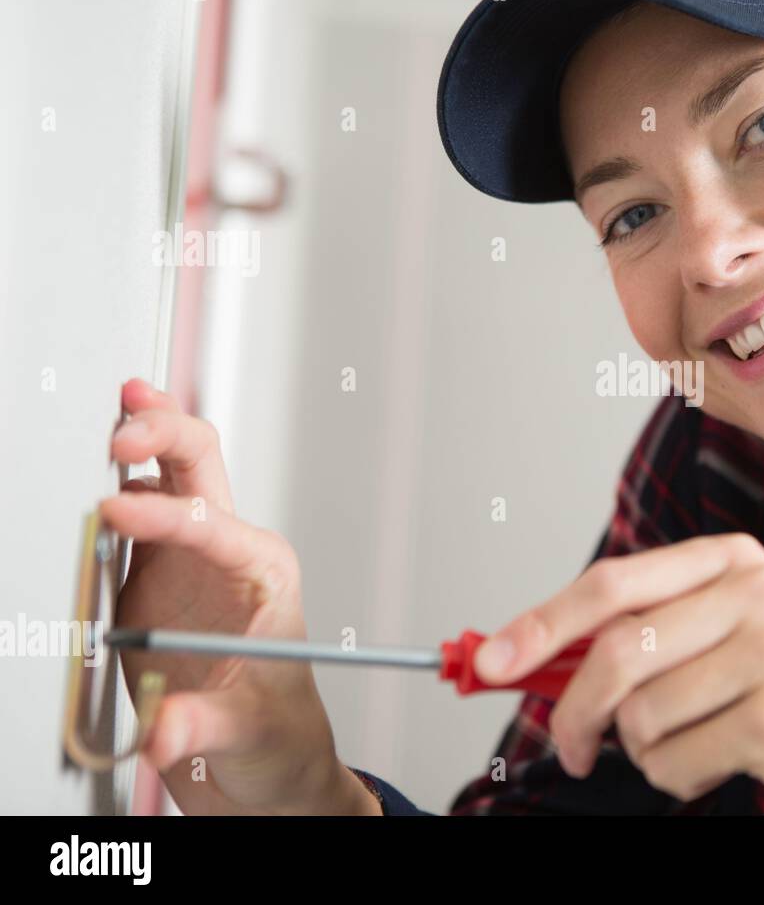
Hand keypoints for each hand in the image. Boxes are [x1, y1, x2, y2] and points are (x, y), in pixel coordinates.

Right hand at [99, 379, 375, 814]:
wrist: (265, 756)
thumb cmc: (276, 732)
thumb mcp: (247, 732)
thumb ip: (202, 726)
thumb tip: (162, 730)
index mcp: (262, 572)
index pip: (213, 526)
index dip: (164, 515)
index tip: (117, 514)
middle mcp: (226, 552)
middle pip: (199, 467)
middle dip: (164, 433)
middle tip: (122, 424)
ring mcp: (185, 558)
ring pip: (164, 474)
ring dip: (138, 437)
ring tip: (107, 410)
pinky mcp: (148, 577)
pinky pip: (128, 513)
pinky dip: (106, 480)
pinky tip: (85, 462)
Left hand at [473, 533, 763, 814]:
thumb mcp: (727, 644)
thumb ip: (647, 637)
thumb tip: (532, 658)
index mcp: (735, 561)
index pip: (612, 583)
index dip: (541, 623)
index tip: (490, 660)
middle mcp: (756, 592)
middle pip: (614, 652)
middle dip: (575, 713)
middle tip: (573, 751)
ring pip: (639, 715)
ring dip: (647, 753)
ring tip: (700, 746)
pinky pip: (672, 760)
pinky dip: (680, 778)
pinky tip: (729, 765)